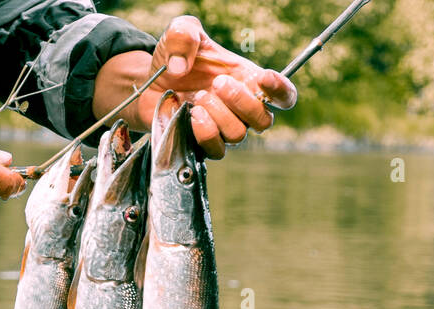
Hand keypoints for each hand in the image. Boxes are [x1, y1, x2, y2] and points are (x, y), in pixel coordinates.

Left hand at [96, 17, 298, 159]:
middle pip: (264, 120)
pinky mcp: (205, 144)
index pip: (283, 96)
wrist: (151, 83)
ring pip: (239, 134)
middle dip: (242, 101)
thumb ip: (184, 34)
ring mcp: (224, 129)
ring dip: (219, 115)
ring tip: (199, 97)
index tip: (265, 78)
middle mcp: (241, 109)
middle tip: (218, 83)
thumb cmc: (175, 58)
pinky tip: (193, 115)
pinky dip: (206, 133)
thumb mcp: (180, 33)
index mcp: (248, 81)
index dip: (281, 91)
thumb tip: (182, 64)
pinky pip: (217, 150)